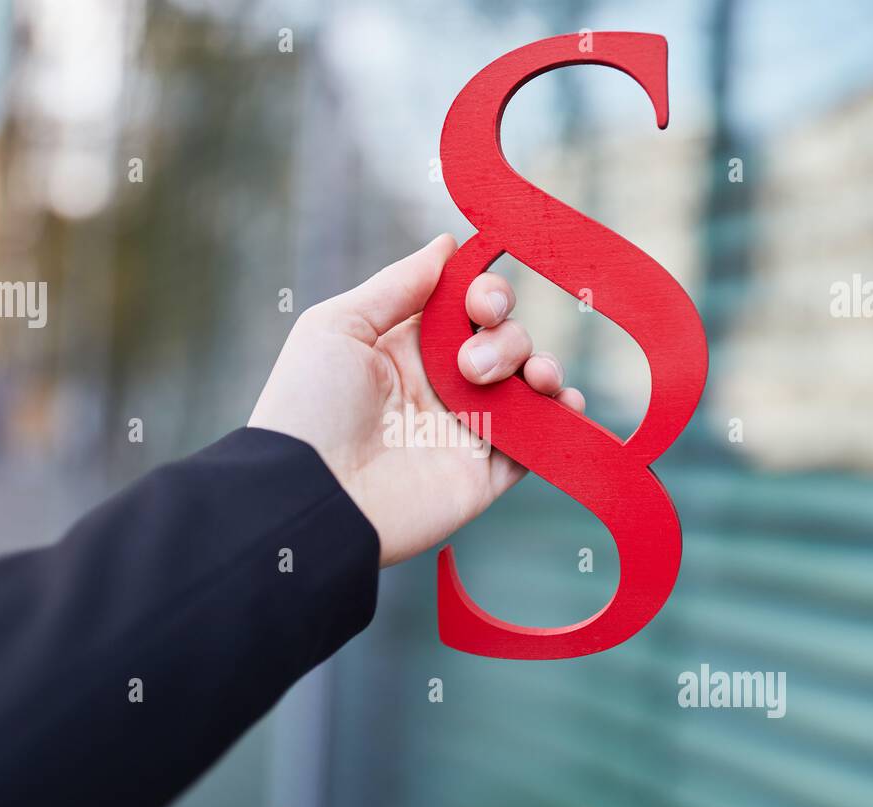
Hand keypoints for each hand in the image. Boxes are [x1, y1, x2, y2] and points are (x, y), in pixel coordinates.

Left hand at [249, 234, 584, 566]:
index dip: (485, 295)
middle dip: (505, 337)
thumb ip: (397, 284)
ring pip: (528, 385)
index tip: (481, 302)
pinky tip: (564, 400)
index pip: (466, 308)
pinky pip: (539, 444)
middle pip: (504, 340)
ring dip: (541, 367)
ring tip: (531, 378)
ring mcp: (466, 430)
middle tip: (471, 366)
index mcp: (407, 348)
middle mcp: (441, 385)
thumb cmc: (309, 406)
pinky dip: (562, 418)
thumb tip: (448, 243)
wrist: (311, 496)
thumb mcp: (338, 327)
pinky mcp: (484, 475)